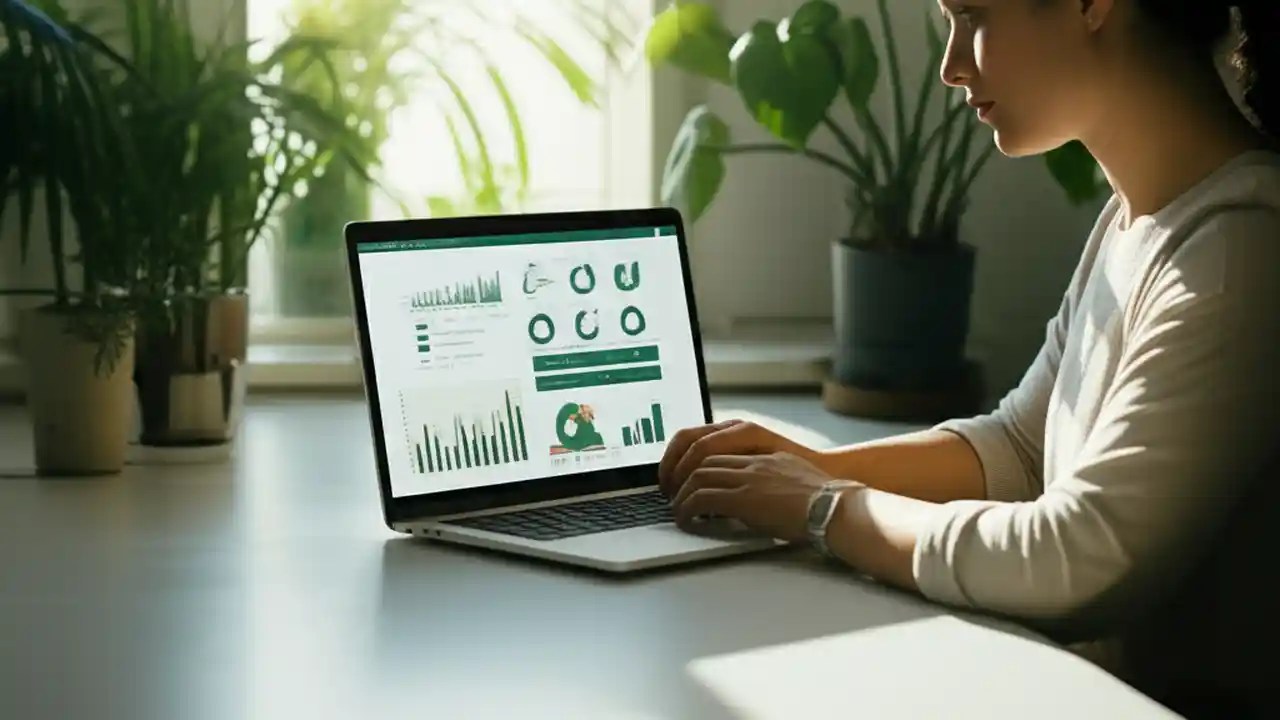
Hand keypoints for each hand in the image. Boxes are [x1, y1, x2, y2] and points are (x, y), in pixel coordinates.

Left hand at [669, 451, 848, 541]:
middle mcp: (753, 462)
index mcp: (765, 456)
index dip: (698, 464)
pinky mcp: (744, 499)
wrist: (835, 509)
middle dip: (683, 476)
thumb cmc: (824, 502)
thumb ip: (772, 481)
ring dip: (682, 494)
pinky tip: (685, 520)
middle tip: (674, 493)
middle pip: (704, 459)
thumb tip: (758, 498)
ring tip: (677, 509)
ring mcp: (748, 479)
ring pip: (698, 476)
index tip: (689, 477)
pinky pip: (703, 498)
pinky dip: (688, 509)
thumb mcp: (795, 480)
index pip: (721, 450)